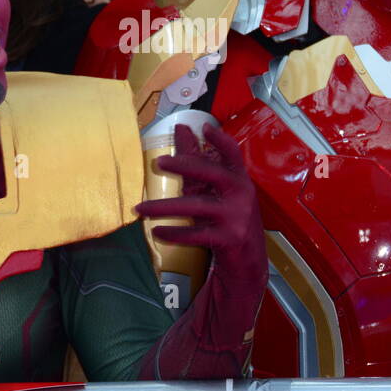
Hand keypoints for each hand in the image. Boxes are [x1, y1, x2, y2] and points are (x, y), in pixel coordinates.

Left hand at [133, 123, 267, 291]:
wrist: (248, 263)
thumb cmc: (229, 223)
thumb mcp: (217, 195)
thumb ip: (198, 166)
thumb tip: (182, 132)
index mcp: (240, 181)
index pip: (233, 154)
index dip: (220, 140)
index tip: (204, 127)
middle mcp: (242, 195)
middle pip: (212, 174)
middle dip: (185, 166)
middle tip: (159, 162)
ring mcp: (237, 217)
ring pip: (196, 206)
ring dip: (164, 207)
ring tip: (141, 209)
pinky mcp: (230, 239)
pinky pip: (196, 234)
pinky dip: (174, 233)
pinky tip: (157, 231)